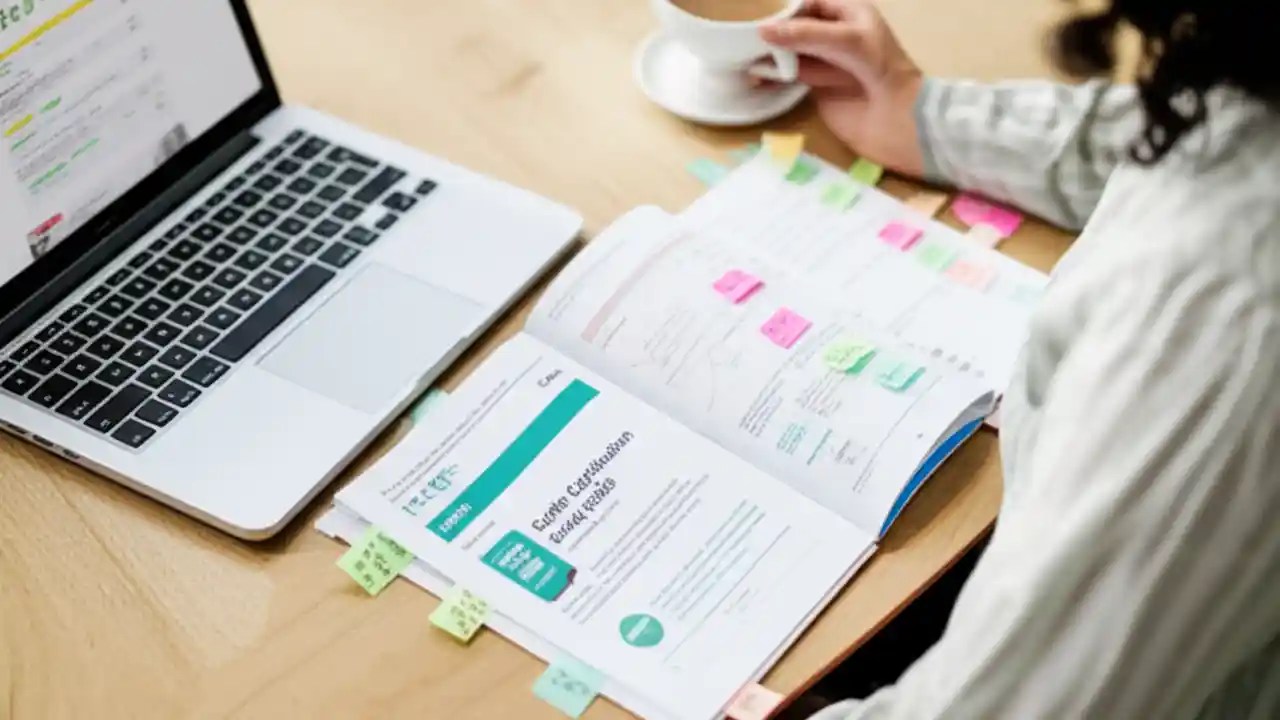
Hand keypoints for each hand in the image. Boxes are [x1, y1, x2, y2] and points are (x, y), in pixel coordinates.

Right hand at [760, 0, 925, 176]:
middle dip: (774, 30)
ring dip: (769, 55)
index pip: (811, 2)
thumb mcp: (844, 41)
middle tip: (743, 35)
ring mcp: (827, 62)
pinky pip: (790, 78)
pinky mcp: (818, 89)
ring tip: (741, 56)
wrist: (899, 118)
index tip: (760, 14)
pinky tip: (754, 79)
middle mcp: (837, 34)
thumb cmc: (880, 68)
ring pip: (791, 52)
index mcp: (851, 13)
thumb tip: (762, 31)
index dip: (787, 7)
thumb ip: (803, 34)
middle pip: (797, 26)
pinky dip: (772, 77)